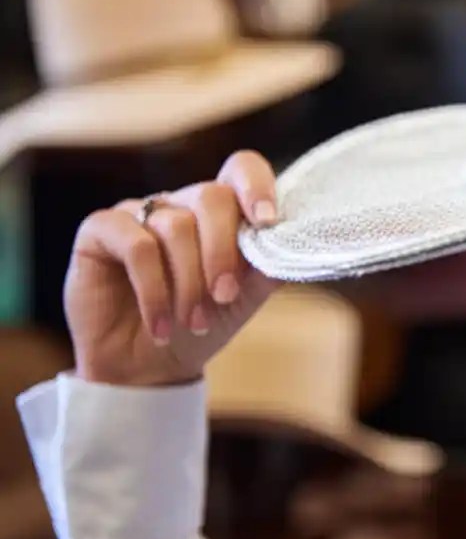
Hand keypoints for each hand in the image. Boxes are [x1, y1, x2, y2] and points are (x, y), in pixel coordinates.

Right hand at [65, 151, 284, 386]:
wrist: (147, 368)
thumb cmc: (200, 326)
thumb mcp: (245, 298)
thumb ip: (268, 266)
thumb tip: (293, 243)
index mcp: (220, 212)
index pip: (241, 170)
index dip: (257, 187)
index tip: (268, 223)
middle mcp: (180, 204)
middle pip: (211, 196)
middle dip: (224, 252)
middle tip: (225, 295)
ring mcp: (138, 213)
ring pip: (176, 226)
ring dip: (189, 283)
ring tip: (193, 322)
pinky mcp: (100, 231)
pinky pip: (136, 244)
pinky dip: (154, 290)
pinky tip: (161, 324)